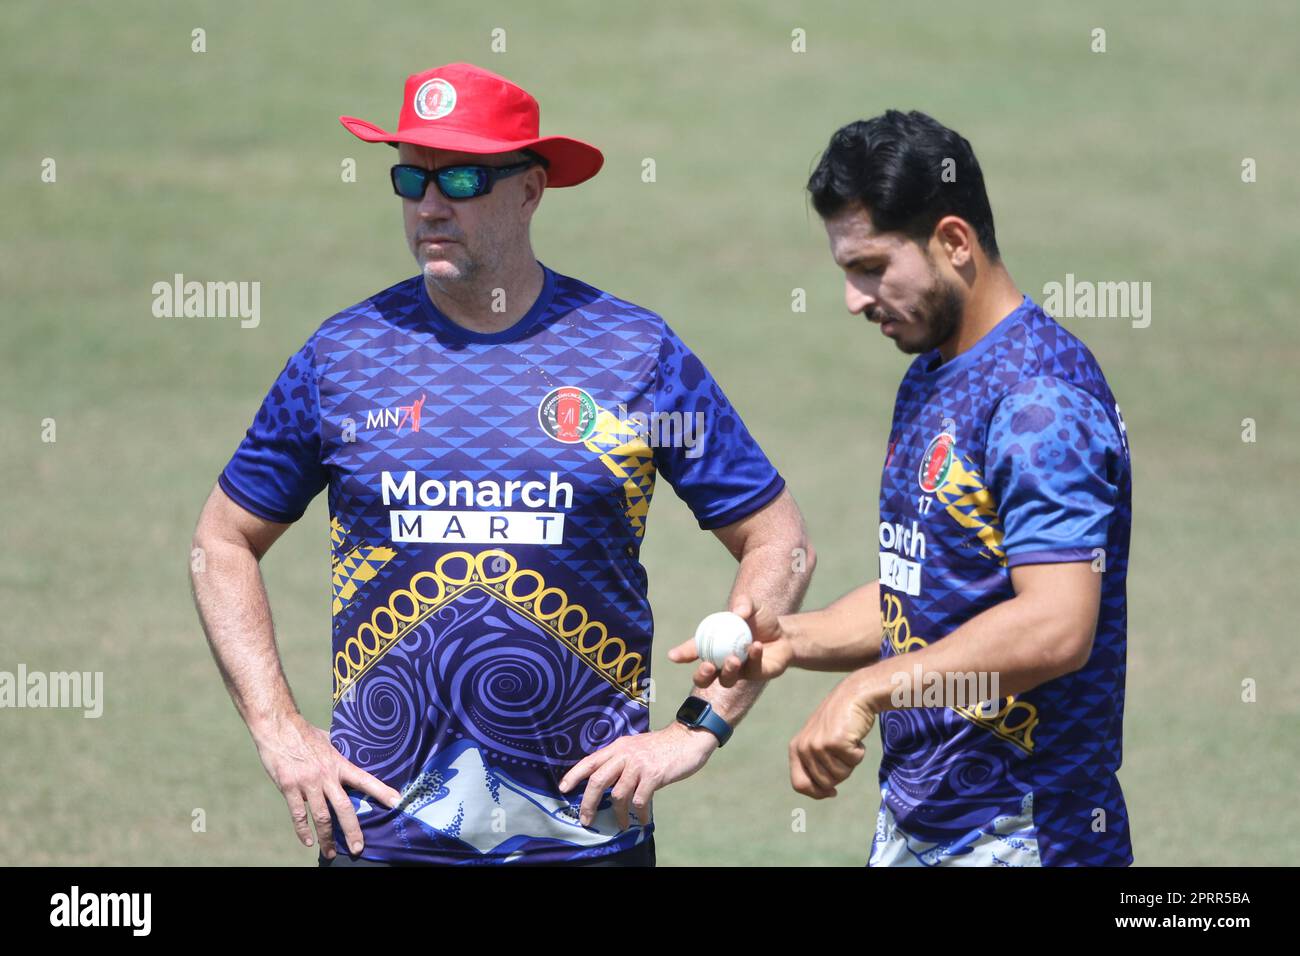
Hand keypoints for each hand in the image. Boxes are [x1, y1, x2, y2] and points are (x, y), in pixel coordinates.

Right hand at [252, 712, 401, 858]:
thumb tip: (354, 758)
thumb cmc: (305, 733)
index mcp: (339, 763)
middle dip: (352, 830)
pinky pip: (298, 814)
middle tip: (358, 848)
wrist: (278, 727)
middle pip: (343, 807)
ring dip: (327, 837)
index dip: (381, 791)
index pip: (365, 779)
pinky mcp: (289, 787)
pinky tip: (308, 841)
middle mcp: (325, 775)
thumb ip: (340, 755)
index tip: (397, 803)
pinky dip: (303, 830)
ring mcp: (307, 783)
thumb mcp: (330, 741)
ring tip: (330, 852)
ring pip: (321, 816)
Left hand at [558, 723, 718, 828]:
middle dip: (588, 803)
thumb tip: (606, 782)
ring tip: (620, 824)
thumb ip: (620, 760)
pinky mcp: (654, 775)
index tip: (562, 788)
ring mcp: (639, 765)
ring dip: (618, 814)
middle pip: (598, 780)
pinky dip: (640, 813)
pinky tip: (642, 819)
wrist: (687, 738)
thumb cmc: (660, 746)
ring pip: (619, 794)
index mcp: (618, 747)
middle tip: (586, 820)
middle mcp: (625, 754)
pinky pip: (641, 800)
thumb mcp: (635, 747)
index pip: (590, 761)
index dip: (574, 775)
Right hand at [667, 595, 792, 687]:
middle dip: (702, 675)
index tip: (673, 656)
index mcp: (712, 645)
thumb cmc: (761, 620)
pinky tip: (756, 647)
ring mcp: (737, 672)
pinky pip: (751, 671)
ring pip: (726, 680)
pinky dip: (753, 658)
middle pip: (704, 677)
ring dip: (728, 670)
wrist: (784, 634)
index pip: (693, 651)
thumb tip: (737, 612)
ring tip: (734, 659)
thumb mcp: (752, 606)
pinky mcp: (755, 675)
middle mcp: (721, 662)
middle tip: (708, 666)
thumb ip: (744, 603)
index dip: (682, 654)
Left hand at [789, 673, 876, 798]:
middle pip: (825, 783)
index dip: (816, 792)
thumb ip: (815, 764)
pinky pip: (853, 762)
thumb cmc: (839, 722)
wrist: (853, 696)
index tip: (832, 792)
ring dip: (850, 762)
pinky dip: (859, 752)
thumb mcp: (818, 741)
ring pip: (841, 775)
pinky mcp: (836, 742)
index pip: (799, 784)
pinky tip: (855, 736)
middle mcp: (804, 748)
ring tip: (848, 741)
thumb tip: (825, 792)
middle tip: (843, 751)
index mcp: (796, 749)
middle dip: (840, 772)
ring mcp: (819, 745)